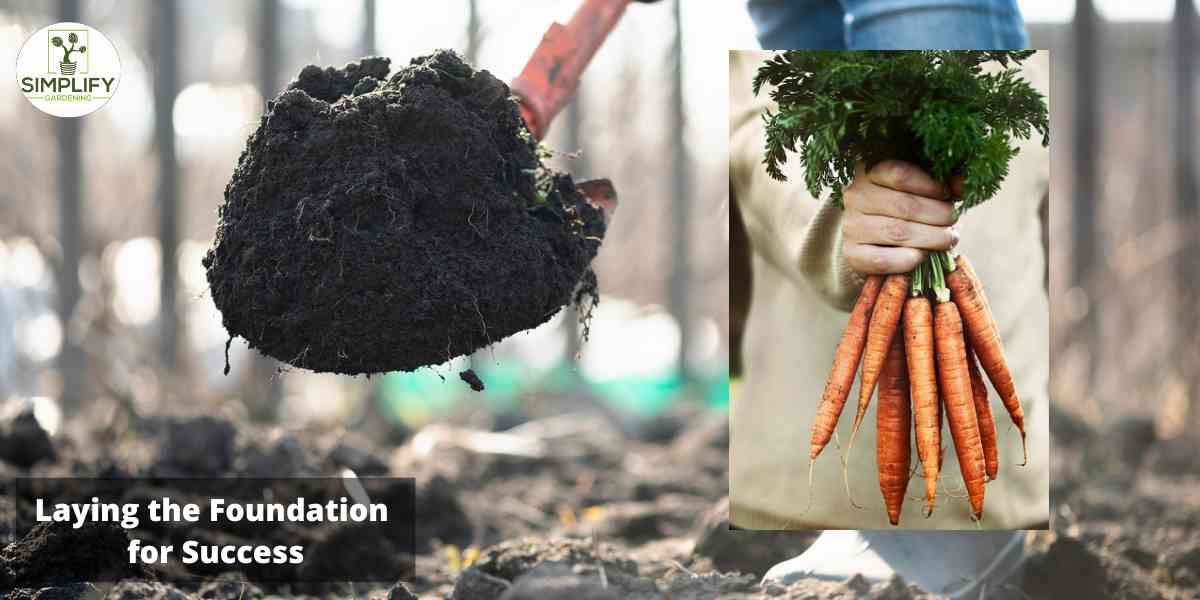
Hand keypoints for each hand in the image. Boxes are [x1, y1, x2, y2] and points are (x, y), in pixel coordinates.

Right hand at [841, 160, 961, 274]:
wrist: (874, 238)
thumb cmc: (903, 206)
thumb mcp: (920, 187)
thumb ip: (942, 182)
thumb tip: (963, 185)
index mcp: (870, 171)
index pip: (900, 173)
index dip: (930, 185)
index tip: (948, 195)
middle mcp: (854, 195)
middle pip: (904, 205)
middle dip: (938, 215)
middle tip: (954, 223)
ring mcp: (850, 225)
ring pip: (897, 232)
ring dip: (931, 238)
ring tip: (947, 239)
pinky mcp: (851, 253)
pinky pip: (882, 259)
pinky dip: (909, 259)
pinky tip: (923, 255)